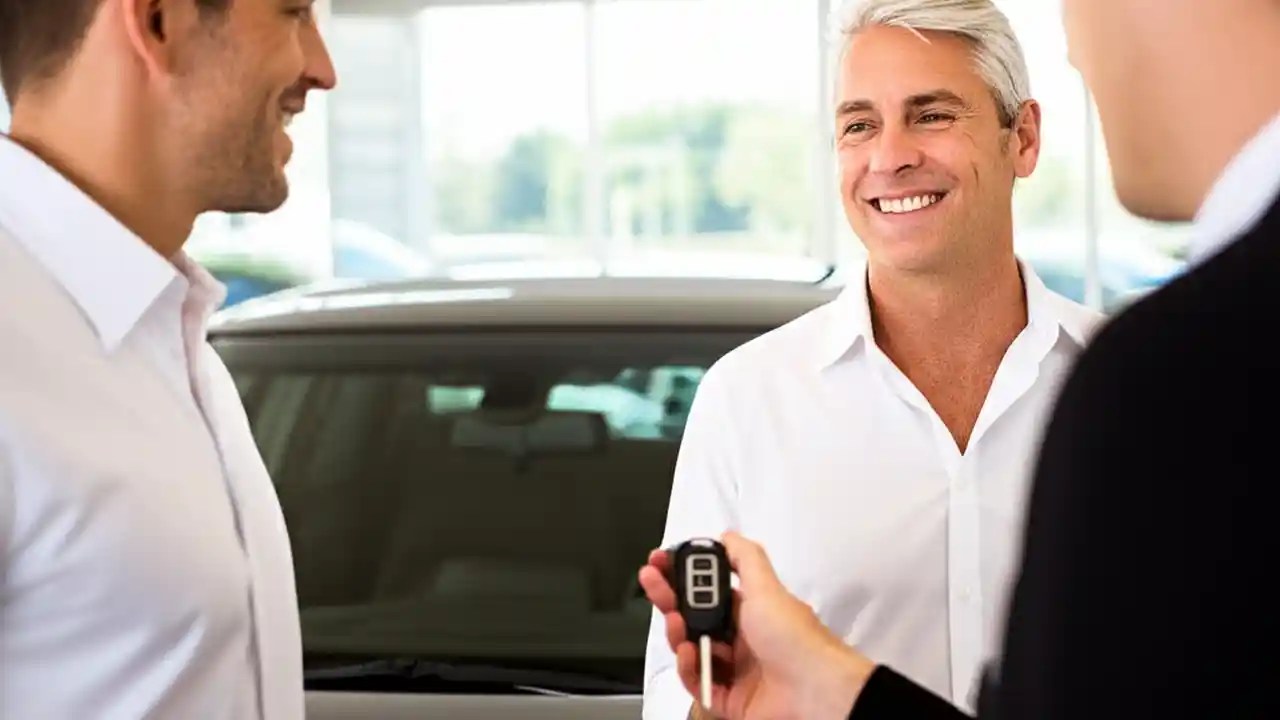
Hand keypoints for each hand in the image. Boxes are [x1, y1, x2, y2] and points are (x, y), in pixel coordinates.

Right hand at [638, 531, 875, 719]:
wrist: (814, 691)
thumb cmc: (798, 640)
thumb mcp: (768, 587)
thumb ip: (745, 558)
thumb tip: (727, 535)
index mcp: (751, 611)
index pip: (707, 589)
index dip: (684, 576)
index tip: (662, 563)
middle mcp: (741, 639)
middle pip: (694, 617)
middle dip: (670, 598)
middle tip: (652, 581)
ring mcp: (734, 670)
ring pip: (690, 649)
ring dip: (678, 632)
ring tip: (675, 622)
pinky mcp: (729, 699)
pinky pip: (697, 682)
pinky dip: (688, 667)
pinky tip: (688, 653)